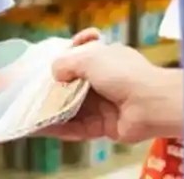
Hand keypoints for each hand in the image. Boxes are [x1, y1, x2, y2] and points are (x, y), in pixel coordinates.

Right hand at [44, 39, 183, 143]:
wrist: (152, 104)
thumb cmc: (123, 73)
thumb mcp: (90, 58)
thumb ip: (66, 63)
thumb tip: (55, 73)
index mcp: (105, 57)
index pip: (83, 54)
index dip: (69, 56)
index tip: (52, 60)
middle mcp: (105, 80)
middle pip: (75, 84)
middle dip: (55, 88)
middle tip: (33, 92)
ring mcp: (106, 104)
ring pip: (75, 108)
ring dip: (55, 111)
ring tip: (31, 114)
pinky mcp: (105, 126)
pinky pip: (80, 127)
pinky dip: (62, 128)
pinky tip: (43, 128)